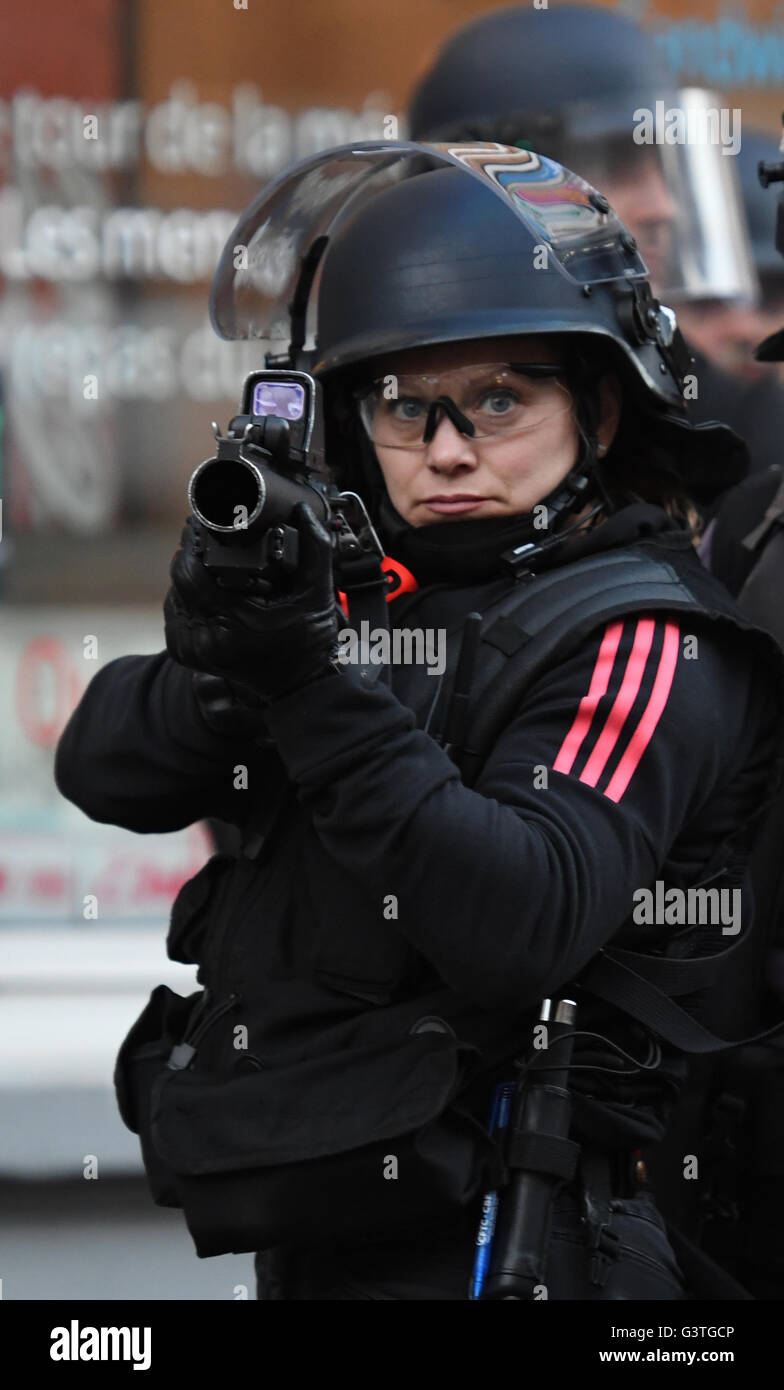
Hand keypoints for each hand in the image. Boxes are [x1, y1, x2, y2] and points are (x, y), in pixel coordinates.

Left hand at [164, 503, 339, 703]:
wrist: (299, 686)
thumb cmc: (309, 643)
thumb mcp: (317, 593)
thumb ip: (315, 549)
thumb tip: (302, 511)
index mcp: (233, 623)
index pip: (190, 573)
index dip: (191, 543)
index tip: (199, 525)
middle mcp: (206, 639)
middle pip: (178, 581)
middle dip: (189, 556)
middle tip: (202, 538)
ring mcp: (193, 649)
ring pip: (173, 596)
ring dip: (186, 578)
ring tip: (206, 564)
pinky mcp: (185, 653)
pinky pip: (173, 614)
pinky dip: (184, 599)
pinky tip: (202, 591)